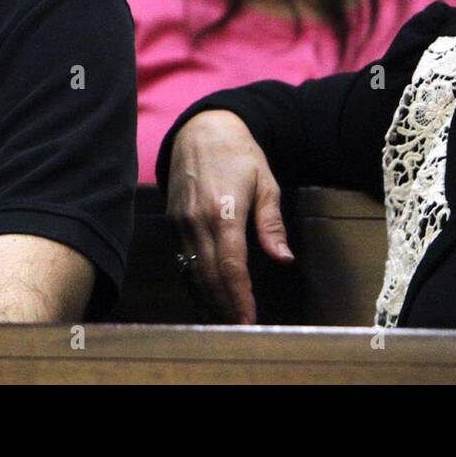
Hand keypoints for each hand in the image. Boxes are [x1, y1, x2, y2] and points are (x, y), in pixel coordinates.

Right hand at [166, 110, 294, 323]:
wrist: (201, 130)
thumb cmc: (239, 154)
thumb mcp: (265, 182)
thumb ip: (271, 223)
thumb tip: (283, 259)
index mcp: (224, 211)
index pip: (231, 265)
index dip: (239, 296)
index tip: (249, 320)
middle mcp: (197, 221)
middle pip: (208, 276)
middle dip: (224, 305)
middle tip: (240, 327)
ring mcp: (180, 222)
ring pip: (192, 271)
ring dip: (208, 298)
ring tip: (225, 317)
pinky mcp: (172, 221)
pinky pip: (182, 259)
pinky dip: (194, 281)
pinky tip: (207, 293)